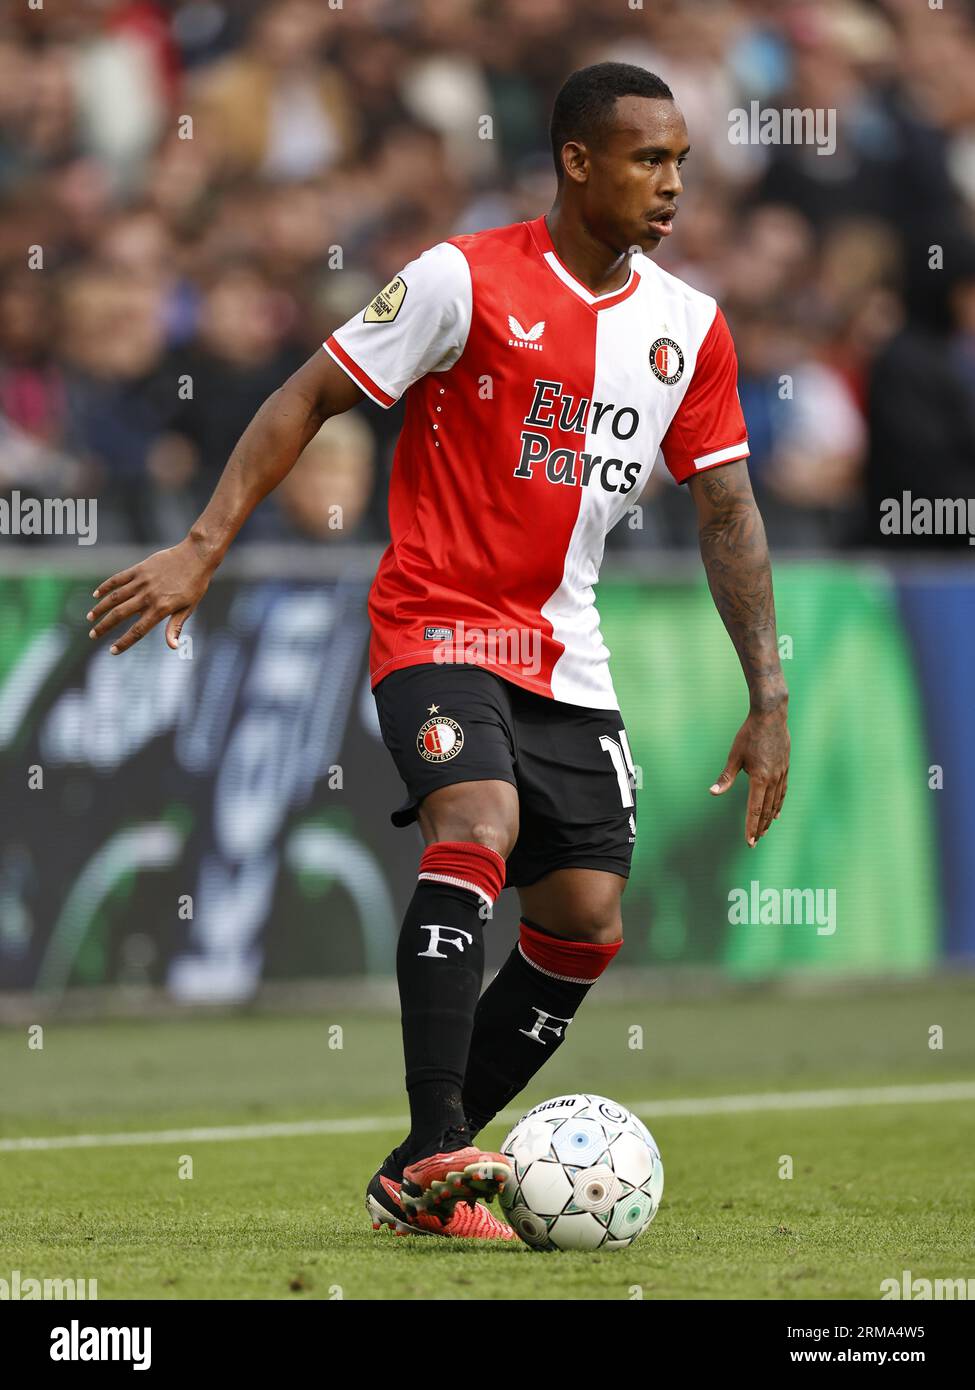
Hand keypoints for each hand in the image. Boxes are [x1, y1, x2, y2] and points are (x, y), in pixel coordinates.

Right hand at [86, 537, 213, 654]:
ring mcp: (142, 582)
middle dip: (104, 627)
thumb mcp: (188, 608)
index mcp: (161, 609)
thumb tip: (172, 646)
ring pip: (115, 597)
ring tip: (90, 618)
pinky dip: (106, 587)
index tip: (112, 650)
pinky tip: (96, 595)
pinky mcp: (139, 569)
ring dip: (100, 608)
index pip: (138, 630)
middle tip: (92, 635)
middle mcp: (148, 596)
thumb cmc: (195, 584)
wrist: (196, 556)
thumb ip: (175, 626)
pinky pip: (118, 579)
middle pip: (120, 615)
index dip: (124, 642)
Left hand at [709, 703, 789, 846]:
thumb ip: (726, 777)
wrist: (771, 716)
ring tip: (765, 831)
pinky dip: (779, 804)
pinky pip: (783, 792)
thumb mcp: (734, 756)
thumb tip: (713, 792)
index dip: (751, 826)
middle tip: (755, 841)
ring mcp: (781, 774)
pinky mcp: (785, 768)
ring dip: (770, 818)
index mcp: (760, 779)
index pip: (755, 809)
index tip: (749, 841)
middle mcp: (773, 779)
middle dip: (760, 827)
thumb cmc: (749, 734)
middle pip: (767, 809)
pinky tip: (777, 812)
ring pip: (776, 802)